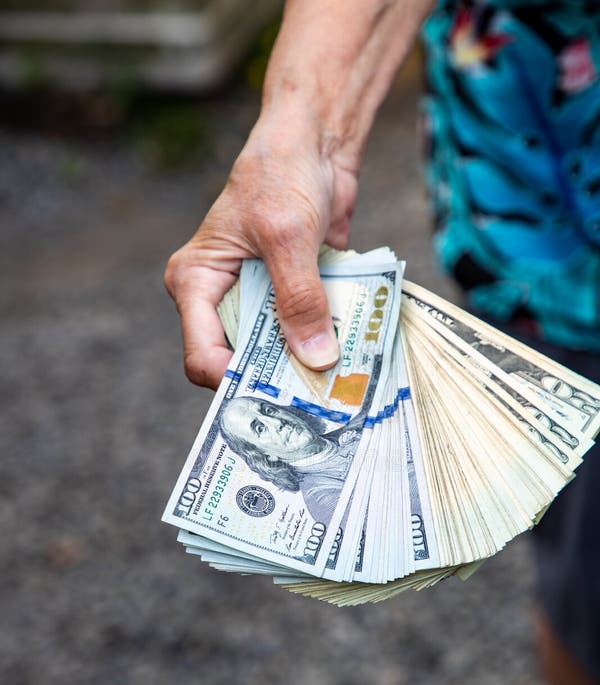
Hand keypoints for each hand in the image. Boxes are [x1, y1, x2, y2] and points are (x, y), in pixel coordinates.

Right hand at [164, 122, 357, 389]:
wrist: (313, 144)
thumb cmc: (282, 174)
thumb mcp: (289, 236)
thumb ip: (300, 298)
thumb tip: (316, 360)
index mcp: (196, 284)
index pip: (202, 355)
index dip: (235, 380)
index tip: (279, 392)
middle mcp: (218, 299)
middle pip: (239, 360)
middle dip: (275, 379)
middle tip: (316, 398)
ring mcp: (254, 301)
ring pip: (273, 353)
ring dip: (303, 366)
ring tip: (338, 385)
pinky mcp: (286, 299)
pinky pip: (300, 334)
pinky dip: (322, 345)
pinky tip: (350, 359)